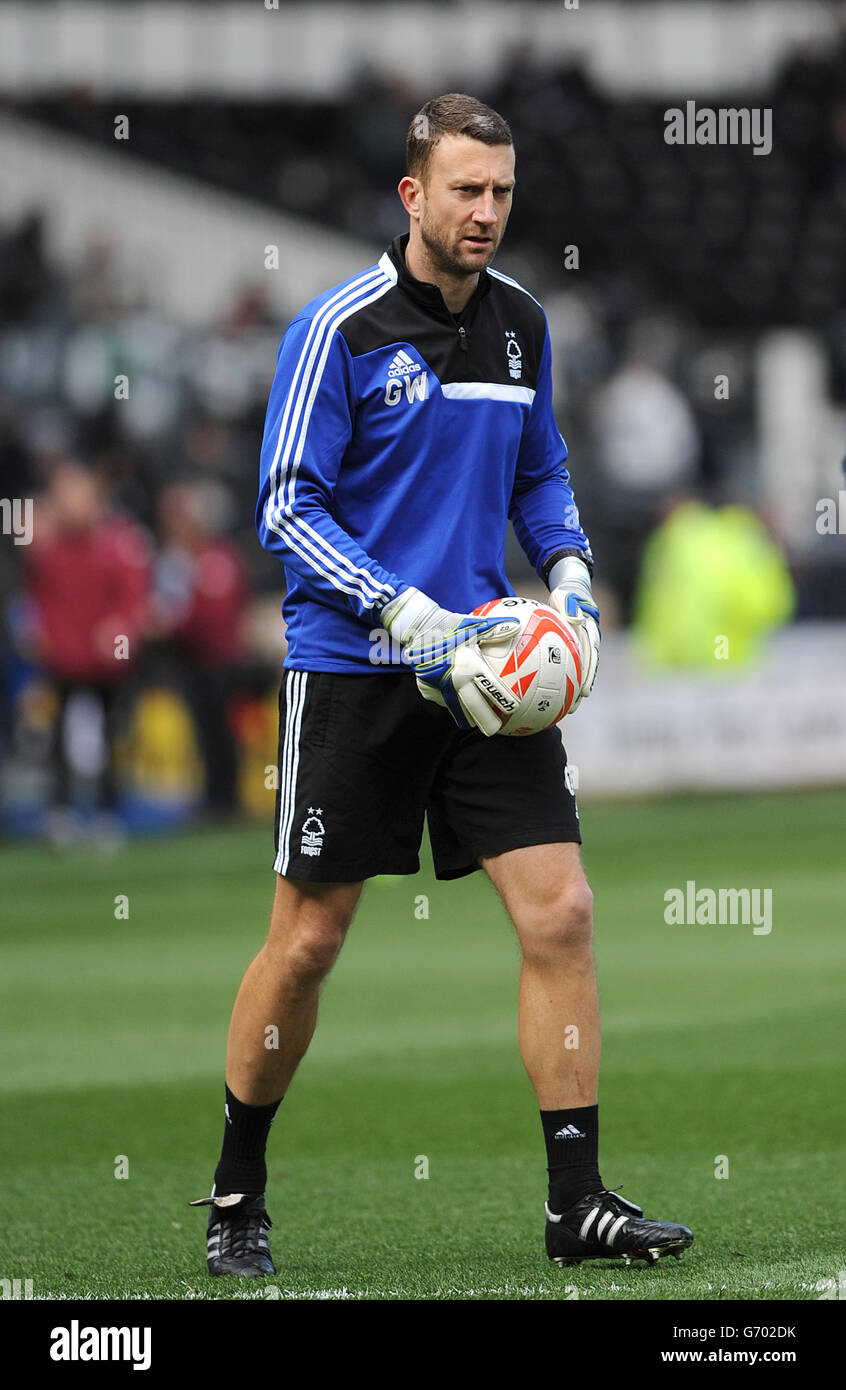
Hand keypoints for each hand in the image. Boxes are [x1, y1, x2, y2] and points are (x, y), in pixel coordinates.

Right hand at [381, 587, 519, 735]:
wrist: (420, 628)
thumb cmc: (452, 626)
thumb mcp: (474, 624)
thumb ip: (495, 629)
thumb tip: (517, 626)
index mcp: (466, 664)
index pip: (487, 685)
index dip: (500, 697)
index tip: (512, 707)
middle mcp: (451, 678)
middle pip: (471, 705)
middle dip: (484, 719)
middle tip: (494, 729)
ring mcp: (436, 685)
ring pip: (455, 705)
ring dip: (466, 714)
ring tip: (477, 723)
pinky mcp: (426, 688)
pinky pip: (442, 699)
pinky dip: (451, 702)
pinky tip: (459, 704)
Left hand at [547, 555, 599, 712]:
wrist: (571, 593)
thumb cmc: (567, 595)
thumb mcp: (567, 597)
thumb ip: (570, 605)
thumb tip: (573, 617)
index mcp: (590, 635)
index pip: (590, 659)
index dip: (588, 676)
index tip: (585, 692)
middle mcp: (589, 644)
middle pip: (587, 671)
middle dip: (582, 689)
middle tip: (574, 706)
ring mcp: (582, 648)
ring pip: (580, 672)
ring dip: (574, 689)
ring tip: (567, 708)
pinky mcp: (573, 650)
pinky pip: (569, 667)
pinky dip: (563, 680)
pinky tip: (551, 693)